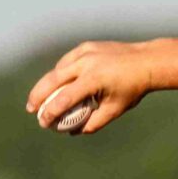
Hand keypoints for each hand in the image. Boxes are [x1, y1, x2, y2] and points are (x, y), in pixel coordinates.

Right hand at [24, 40, 154, 134]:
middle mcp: (86, 63)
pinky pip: (68, 61)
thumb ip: (94, 123)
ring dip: (46, 83)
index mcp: (93, 79)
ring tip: (39, 97)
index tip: (43, 123)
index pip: (64, 99)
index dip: (50, 112)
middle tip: (31, 109)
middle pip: (53, 80)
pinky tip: (55, 83)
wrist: (146, 61)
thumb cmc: (132, 89)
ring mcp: (86, 52)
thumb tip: (72, 132)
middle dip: (38, 95)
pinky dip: (60, 72)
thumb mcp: (115, 109)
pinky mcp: (87, 46)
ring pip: (58, 69)